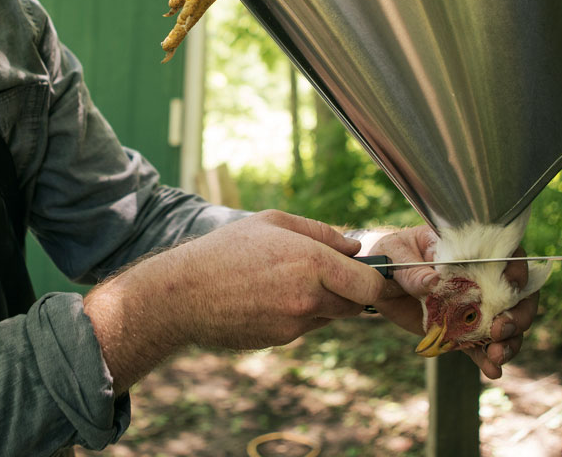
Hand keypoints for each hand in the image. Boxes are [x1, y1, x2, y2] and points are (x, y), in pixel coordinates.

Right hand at [84, 210, 385, 391]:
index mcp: (310, 261)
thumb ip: (320, 231)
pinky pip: (307, 326)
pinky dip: (301, 313)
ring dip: (326, 301)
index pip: (370, 284)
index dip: (377, 280)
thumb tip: (354, 248)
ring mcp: (295, 322)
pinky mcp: (282, 339)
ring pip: (332, 315)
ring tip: (291, 281)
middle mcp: (308, 296)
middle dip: (352, 290)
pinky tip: (272, 297)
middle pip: (356, 303)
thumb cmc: (226, 249)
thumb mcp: (272, 222)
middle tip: (334, 274)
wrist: (184, 293)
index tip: (373, 273)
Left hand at [355, 226, 537, 378]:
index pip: (506, 254)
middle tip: (500, 330)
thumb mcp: (396, 254)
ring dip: (509, 342)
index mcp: (468, 250)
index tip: (514, 284)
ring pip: (505, 325)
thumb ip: (413, 270)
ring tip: (496, 356)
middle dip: (518, 315)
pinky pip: (481, 346)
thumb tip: (433, 281)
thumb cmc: (390, 255)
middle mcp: (480, 279)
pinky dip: (487, 359)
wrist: (376, 283)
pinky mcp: (462, 330)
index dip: (518, 268)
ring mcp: (474, 307)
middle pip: (517, 296)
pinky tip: (491, 370)